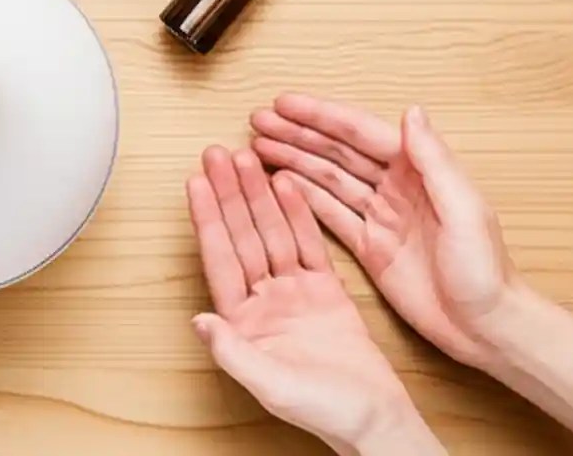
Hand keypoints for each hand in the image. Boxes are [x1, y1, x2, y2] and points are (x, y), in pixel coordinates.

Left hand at [187, 147, 441, 454]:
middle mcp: (263, 302)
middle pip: (242, 237)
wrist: (375, 419)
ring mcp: (293, 294)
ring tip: (247, 156)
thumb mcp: (273, 386)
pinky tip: (287, 184)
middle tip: (218, 154)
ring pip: (271, 234)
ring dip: (258, 196)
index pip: (220, 259)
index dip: (208, 220)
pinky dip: (297, 214)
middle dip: (229, 194)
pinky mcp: (326, 291)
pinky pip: (308, 245)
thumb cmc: (325, 411)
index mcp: (244, 322)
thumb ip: (234, 353)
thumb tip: (199, 321)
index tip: (196, 184)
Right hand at [249, 94, 519, 368]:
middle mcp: (396, 188)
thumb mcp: (465, 211)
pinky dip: (303, 197)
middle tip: (259, 120)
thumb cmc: (486, 271)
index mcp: (419, 172)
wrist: (487, 327)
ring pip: (328, 179)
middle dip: (297, 134)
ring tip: (258, 146)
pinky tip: (279, 184)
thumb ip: (435, 161)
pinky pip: (330, 214)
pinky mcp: (369, 246)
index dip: (321, 117)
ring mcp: (380, 217)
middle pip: (337, 152)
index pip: (361, 134)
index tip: (285, 104)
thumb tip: (411, 112)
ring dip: (294, 160)